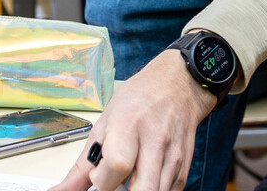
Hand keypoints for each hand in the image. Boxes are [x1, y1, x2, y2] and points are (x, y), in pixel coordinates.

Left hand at [50, 49, 217, 190]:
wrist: (177, 86)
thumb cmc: (138, 101)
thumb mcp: (104, 124)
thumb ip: (82, 165)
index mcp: (128, 126)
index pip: (116, 165)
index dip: (102, 179)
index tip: (97, 174)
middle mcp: (155, 142)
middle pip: (143, 189)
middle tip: (114, 184)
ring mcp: (173, 157)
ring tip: (128, 180)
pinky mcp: (184, 169)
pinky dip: (151, 190)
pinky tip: (143, 178)